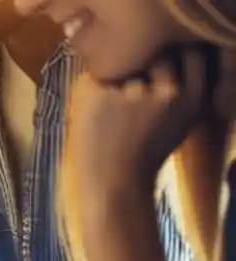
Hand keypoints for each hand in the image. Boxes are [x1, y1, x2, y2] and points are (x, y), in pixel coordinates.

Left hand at [69, 48, 212, 200]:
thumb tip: (172, 50)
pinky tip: (94, 117)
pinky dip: (90, 91)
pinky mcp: (102, 95)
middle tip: (129, 99)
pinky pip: (93, 75)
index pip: (190, 53)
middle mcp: (170, 91)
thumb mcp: (178, 122)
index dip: (170, 59)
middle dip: (142, 67)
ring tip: (111, 110)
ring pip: (126, 61)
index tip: (156, 77)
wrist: (113, 187)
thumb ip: (181, 87)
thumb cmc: (143, 155)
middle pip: (157, 54)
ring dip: (116, 77)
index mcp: (193, 98)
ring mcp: (135, 92)